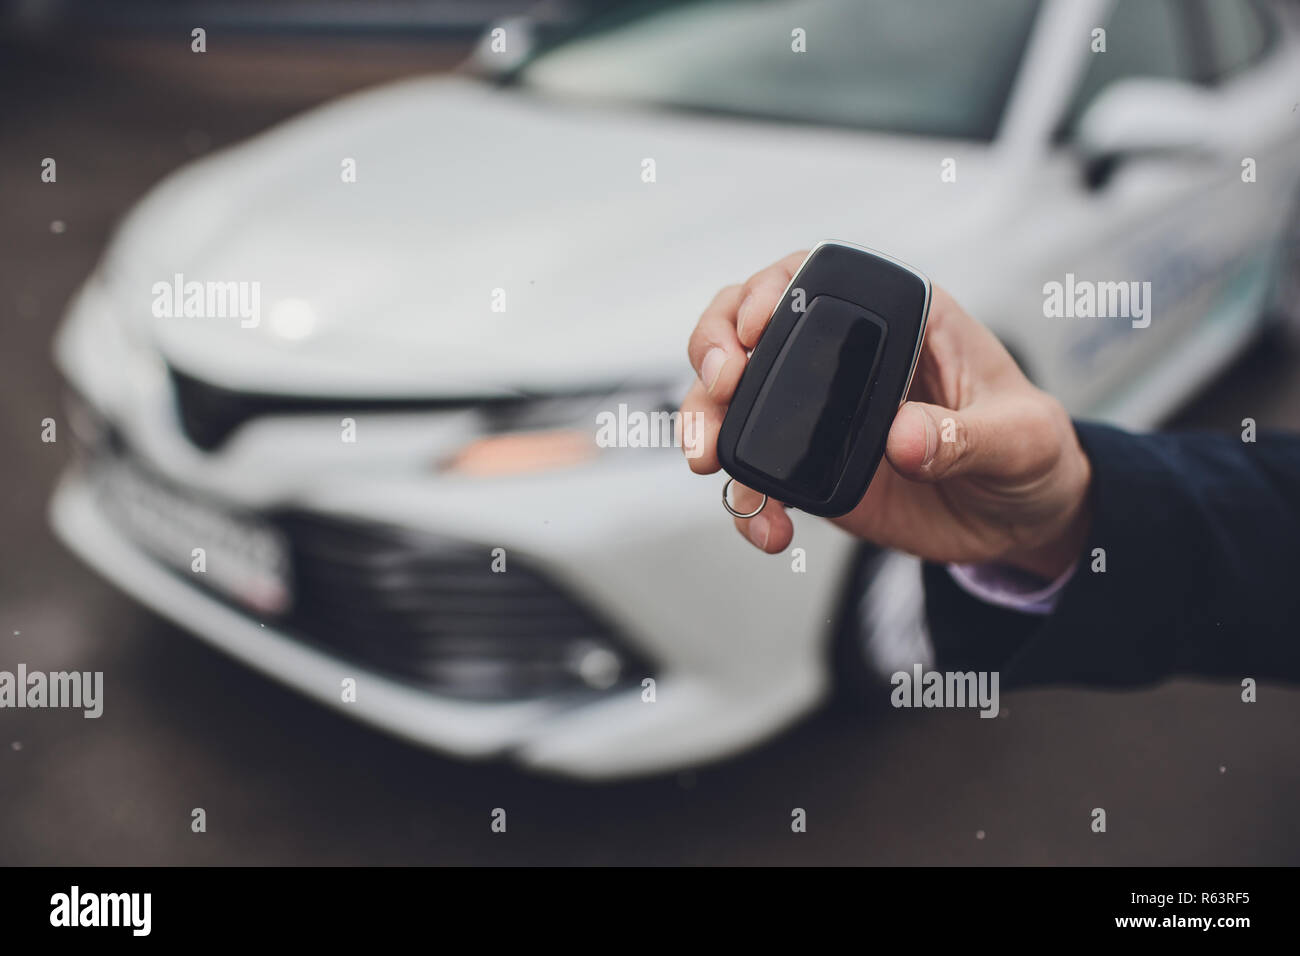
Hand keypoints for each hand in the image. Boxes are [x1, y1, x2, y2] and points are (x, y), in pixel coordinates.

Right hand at [682, 250, 1092, 579]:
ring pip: (734, 400)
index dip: (767, 290)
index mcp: (897, 320)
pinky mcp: (811, 468)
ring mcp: (819, 413)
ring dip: (709, 424)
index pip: (812, 279)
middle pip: (747, 329)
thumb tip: (906, 438)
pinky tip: (765, 526)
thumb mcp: (1019, 438)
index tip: (754, 329)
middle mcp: (845, 359)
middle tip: (720, 390)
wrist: (1022, 521)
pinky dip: (746, 500)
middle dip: (714, 352)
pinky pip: (758, 477)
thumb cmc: (1030, 452)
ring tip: (710, 462)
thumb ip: (965, 436)